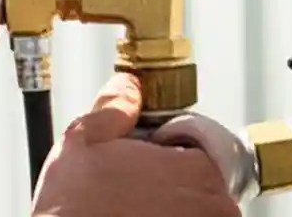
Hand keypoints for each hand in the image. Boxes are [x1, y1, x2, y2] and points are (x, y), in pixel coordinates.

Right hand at [31, 73, 240, 216]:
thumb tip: (128, 87)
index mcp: (197, 168)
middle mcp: (216, 207)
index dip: (165, 146)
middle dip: (169, 178)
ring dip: (170, 206)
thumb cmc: (75, 210)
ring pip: (195, 210)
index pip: (198, 143)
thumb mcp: (81, 141)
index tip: (145, 157)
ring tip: (129, 209)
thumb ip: (114, 106)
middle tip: (131, 187)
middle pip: (201, 179)